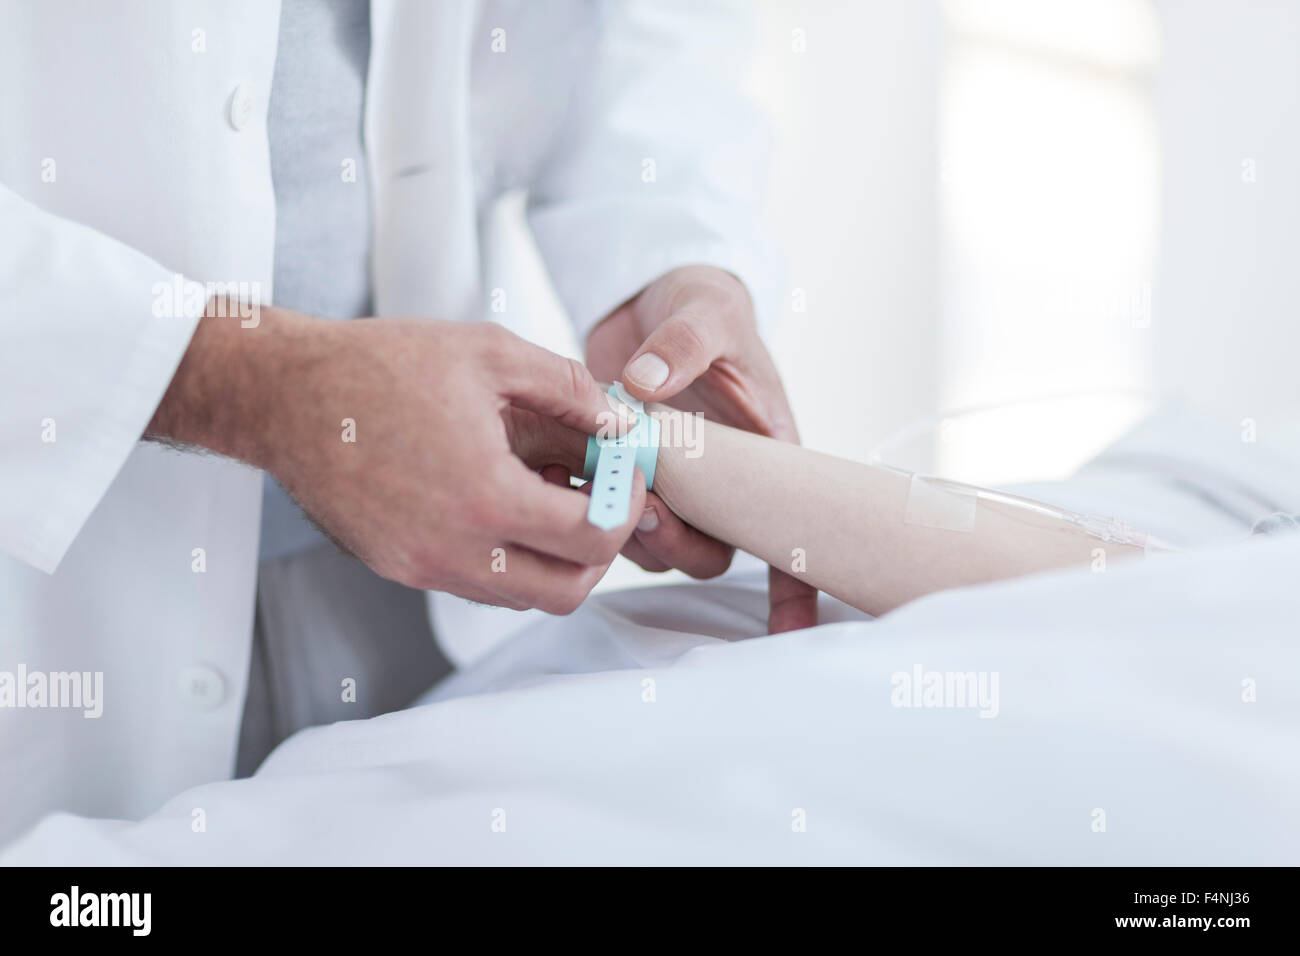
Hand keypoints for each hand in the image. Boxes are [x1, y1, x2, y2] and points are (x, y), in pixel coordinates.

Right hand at [150, 304, 642, 613]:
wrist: (284, 394)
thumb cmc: (382, 366)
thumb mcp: (490, 353)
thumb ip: (569, 389)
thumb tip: (620, 423)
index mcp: (484, 497)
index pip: (592, 539)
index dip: (626, 507)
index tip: (628, 476)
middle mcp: (453, 550)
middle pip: (566, 591)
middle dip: (600, 550)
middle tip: (604, 500)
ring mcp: (423, 567)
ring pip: (522, 595)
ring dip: (555, 558)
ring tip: (553, 494)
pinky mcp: (400, 568)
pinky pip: (478, 584)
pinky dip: (510, 558)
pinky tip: (507, 503)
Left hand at [585, 264, 817, 632]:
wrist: (651, 297)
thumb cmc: (704, 305)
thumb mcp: (707, 310)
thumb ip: (683, 343)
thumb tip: (644, 383)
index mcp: (765, 451)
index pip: (789, 527)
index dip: (794, 582)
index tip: (790, 628)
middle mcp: (722, 480)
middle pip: (711, 546)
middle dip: (679, 542)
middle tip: (649, 510)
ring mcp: (673, 482)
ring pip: (657, 539)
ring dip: (631, 529)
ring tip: (606, 486)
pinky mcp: (626, 473)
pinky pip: (613, 511)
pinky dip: (592, 503)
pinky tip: (566, 478)